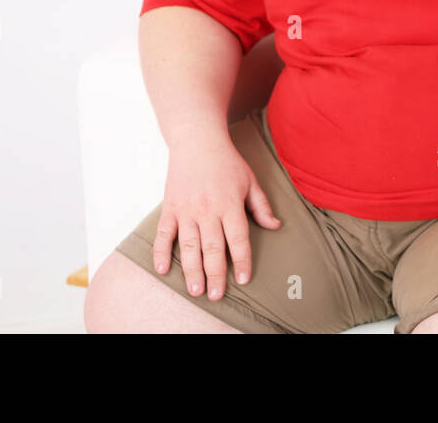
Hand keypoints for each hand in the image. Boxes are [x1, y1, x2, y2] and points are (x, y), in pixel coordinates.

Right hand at [154, 132, 280, 299]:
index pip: (238, 239)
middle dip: (215, 274)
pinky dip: (161, 252)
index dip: (242, 260)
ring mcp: (187, 210)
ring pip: (189, 245)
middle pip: (213, 248)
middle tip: (215, 295)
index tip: (244, 278)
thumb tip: (276, 226)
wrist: (197, 141)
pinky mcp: (170, 207)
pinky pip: (164, 234)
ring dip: (191, 269)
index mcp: (230, 204)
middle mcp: (208, 210)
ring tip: (195, 290)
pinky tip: (163, 269)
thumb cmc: (227, 162)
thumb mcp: (250, 181)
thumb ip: (261, 206)